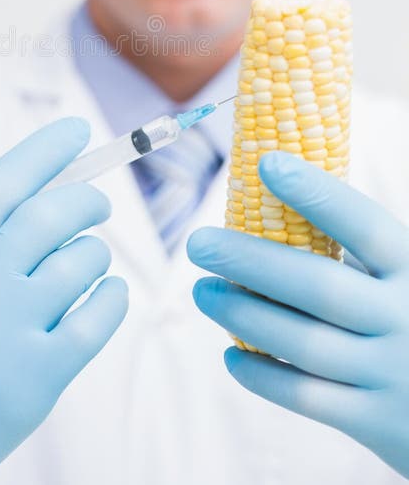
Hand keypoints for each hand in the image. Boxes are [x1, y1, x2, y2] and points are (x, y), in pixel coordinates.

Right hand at [0, 117, 127, 484]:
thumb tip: (47, 196)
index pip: (4, 181)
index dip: (46, 149)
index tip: (79, 130)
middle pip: (56, 214)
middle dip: (88, 200)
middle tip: (99, 205)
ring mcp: (8, 333)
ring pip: (85, 261)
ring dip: (95, 254)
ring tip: (86, 265)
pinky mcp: (38, 381)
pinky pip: (100, 317)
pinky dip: (112, 297)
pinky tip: (107, 295)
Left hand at [187, 150, 408, 479]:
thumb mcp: (406, 277)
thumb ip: (362, 253)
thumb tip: (277, 203)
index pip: (364, 224)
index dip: (317, 193)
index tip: (267, 165)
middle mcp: (408, 318)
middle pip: (318, 285)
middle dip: (249, 262)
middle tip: (199, 244)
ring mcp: (394, 373)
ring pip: (302, 342)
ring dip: (241, 316)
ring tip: (204, 292)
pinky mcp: (377, 422)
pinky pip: (306, 395)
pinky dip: (261, 374)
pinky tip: (233, 355)